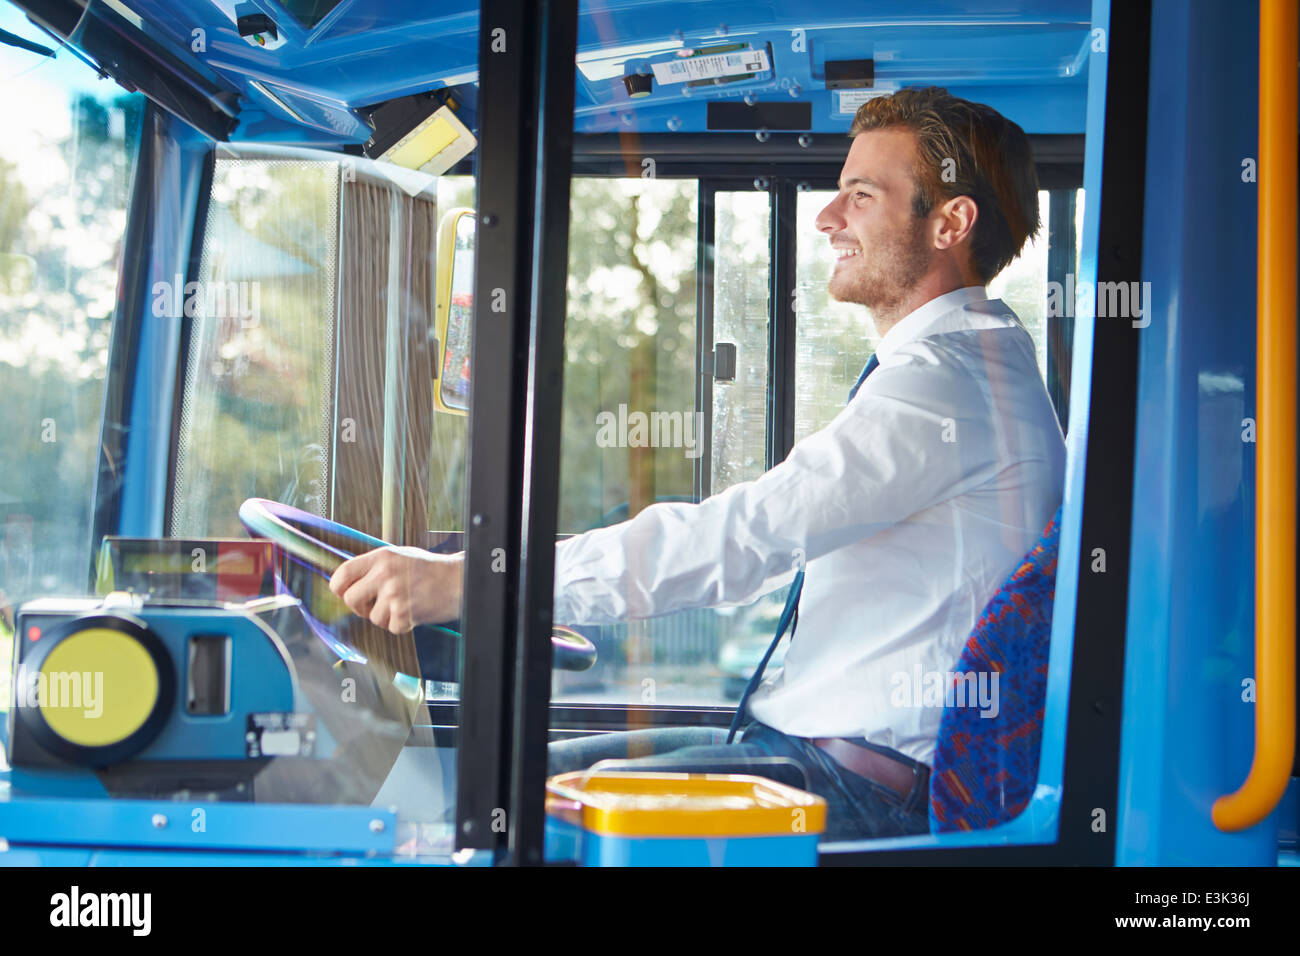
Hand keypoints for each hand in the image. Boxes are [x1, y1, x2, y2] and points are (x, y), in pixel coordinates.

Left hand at [328, 547, 462, 633]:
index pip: (342, 574)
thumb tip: (349, 581)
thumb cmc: (431, 569)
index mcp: (381, 557)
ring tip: (403, 605)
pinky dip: (401, 625)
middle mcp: (384, 575)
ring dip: (385, 617)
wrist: (458, 580)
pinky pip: (390, 627)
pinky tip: (413, 612)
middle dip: (359, 607)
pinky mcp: (405, 613)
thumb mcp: (400, 556)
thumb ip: (375, 566)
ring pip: (372, 618)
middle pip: (350, 599)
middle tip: (372, 605)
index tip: (344, 593)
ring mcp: (394, 595)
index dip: (338, 588)